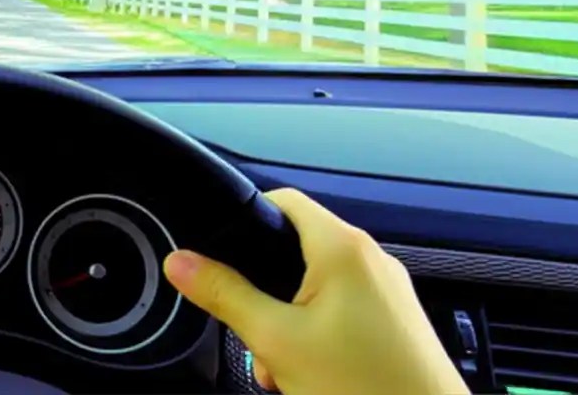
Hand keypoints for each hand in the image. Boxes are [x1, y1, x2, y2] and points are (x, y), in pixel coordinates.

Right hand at [163, 189, 467, 394]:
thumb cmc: (366, 386)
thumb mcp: (276, 340)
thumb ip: (224, 295)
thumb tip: (182, 262)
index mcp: (343, 248)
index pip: (283, 201)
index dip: (246, 219)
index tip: (221, 251)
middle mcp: (372, 260)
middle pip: (296, 251)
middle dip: (265, 292)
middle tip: (257, 331)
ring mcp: (388, 291)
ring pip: (316, 287)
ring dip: (289, 320)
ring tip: (286, 365)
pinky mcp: (395, 321)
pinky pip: (342, 310)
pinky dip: (318, 333)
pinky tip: (311, 373)